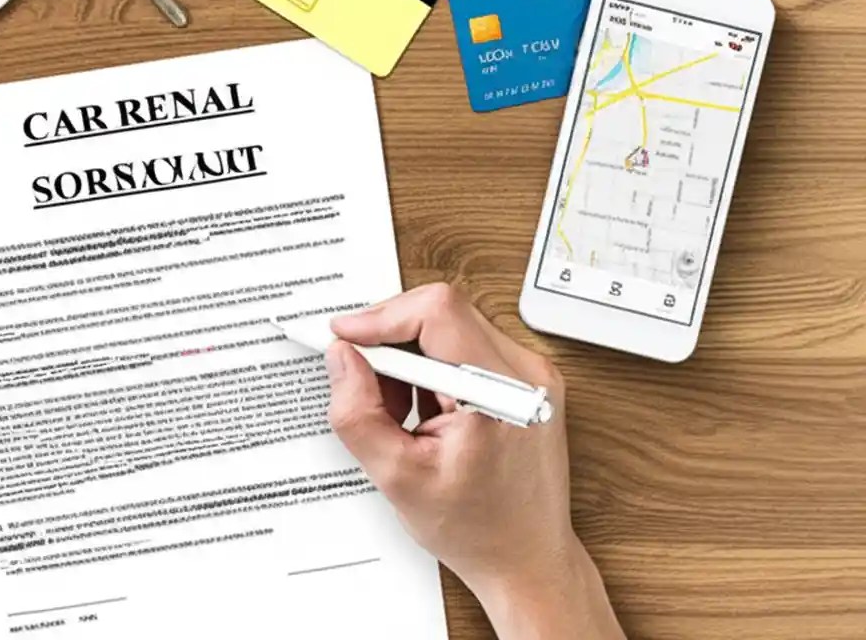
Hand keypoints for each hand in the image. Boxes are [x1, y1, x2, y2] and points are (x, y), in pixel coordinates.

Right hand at [325, 284, 623, 638]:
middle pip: (441, 314)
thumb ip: (359, 412)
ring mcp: (530, 374)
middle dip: (392, 344)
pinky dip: (432, 372)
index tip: (347, 337)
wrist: (526, 559)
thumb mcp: (398, 477)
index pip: (437, 314)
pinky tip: (425, 414)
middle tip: (368, 385)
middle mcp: (526, 373)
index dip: (381, 317)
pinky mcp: (524, 380)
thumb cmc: (478, 529)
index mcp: (500, 393)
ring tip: (403, 415)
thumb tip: (342, 359)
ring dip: (410, 361)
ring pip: (450, 328)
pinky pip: (465, 349)